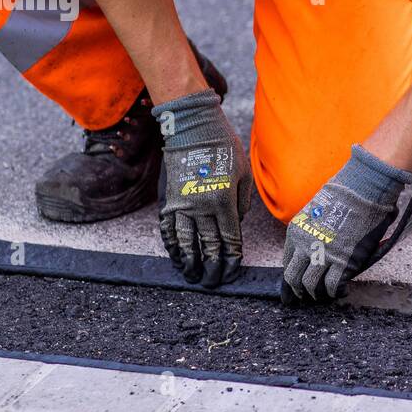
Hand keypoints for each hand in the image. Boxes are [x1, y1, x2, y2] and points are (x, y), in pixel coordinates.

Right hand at [153, 90, 252, 287]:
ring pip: (185, 242)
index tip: (231, 272)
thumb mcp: (243, 174)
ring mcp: (182, 205)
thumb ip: (240, 205)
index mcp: (224, 201)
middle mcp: (201, 207)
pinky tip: (176, 257)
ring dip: (190, 262)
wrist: (193, 128)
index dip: (231, 259)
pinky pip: (168, 229)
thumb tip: (234, 226)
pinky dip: (171, 246)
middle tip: (213, 282)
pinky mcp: (168, 200)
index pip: (229, 240)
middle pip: (208, 246)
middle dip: (212, 267)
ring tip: (193, 276)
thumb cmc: (224, 149)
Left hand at [281, 145, 411, 301]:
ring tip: (321, 296)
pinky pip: (332, 285)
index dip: (289, 276)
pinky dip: (334, 292)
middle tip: (302, 297)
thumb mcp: (317, 210)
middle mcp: (305, 245)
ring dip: (315, 294)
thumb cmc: (344, 194)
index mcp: (296, 231)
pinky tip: (339, 292)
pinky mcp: (342, 261)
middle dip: (297, 290)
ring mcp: (323, 255)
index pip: (287, 261)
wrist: (363, 189)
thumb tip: (320, 241)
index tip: (292, 285)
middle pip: (293, 277)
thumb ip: (313, 229)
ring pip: (310, 285)